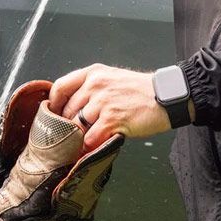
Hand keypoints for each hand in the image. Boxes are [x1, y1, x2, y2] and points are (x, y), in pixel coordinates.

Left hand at [48, 63, 175, 149]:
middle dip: (67, 126)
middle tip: (70, 135)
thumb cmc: (141, 90)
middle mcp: (95, 85)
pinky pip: (91, 137)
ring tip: (81, 143)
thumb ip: (92, 88)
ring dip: (78, 137)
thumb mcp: (112, 78)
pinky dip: (90, 145)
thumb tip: (73, 106)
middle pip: (67, 110)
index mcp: (93, 73)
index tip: (54, 115)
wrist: (166, 97)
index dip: (54, 104)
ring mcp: (103, 102)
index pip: (60, 87)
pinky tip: (94, 147)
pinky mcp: (113, 119)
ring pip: (77, 125)